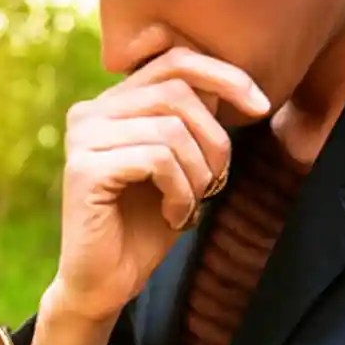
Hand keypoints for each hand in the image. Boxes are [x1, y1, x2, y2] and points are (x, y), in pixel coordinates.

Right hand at [53, 47, 270, 321]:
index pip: (175, 62)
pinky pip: (157, 158)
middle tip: (214, 182)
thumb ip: (190, 123)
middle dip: (214, 139)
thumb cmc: (144, 225)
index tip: (262, 108)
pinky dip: (179, 190)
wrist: (106, 282)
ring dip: (197, 172)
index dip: (225, 77)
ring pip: (171, 127)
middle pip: (178, 92)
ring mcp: (82, 139)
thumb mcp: (178, 165)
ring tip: (189, 203)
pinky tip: (172, 215)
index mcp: (110, 104)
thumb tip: (224, 88)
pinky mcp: (84, 170)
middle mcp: (89, 113)